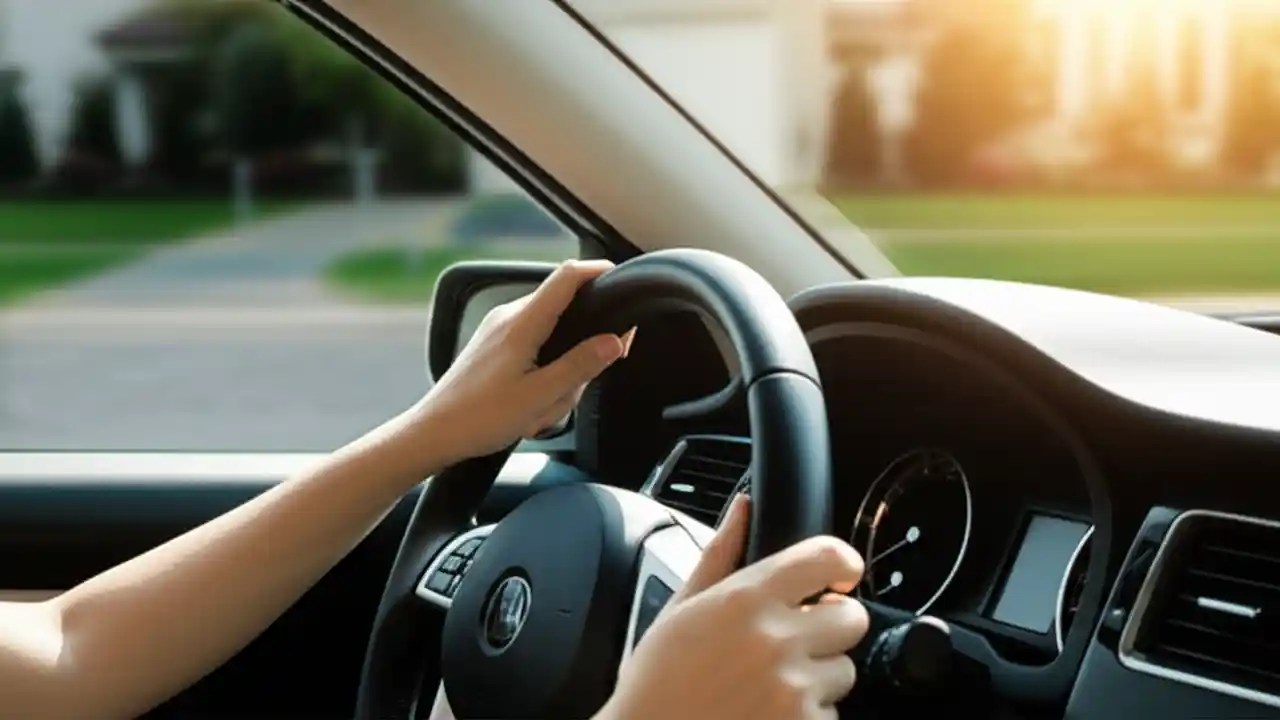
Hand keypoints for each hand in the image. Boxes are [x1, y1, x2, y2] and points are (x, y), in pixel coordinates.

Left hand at [416, 260, 633, 463]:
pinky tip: (533, 405)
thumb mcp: (540, 397)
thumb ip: (580, 366)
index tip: (621, 283)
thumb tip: (614, 341)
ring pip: (551, 335)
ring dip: (560, 371)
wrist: (434, 433)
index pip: (567, 277)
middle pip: (565, 312)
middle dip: (581, 349)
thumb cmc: (479, 418)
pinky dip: (544, 374)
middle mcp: (509, 317)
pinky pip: (534, 348)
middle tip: (577, 387)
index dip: (598, 273)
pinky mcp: (494, 345)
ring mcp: (499, 329)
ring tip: (545, 407)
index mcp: (522, 322)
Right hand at [603, 496, 868, 719]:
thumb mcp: (680, 609)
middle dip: (830, 627)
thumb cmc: (657, 682)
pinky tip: (766, 715)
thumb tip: (743, 506)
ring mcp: (794, 691)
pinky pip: (831, 715)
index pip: (828, 557)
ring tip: (770, 686)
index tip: (838, 577)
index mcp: (745, 599)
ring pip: (844, 671)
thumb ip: (721, 553)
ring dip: (819, 678)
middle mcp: (776, 641)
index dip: (843, 564)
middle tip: (795, 641)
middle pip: (853, 618)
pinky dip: (808, 717)